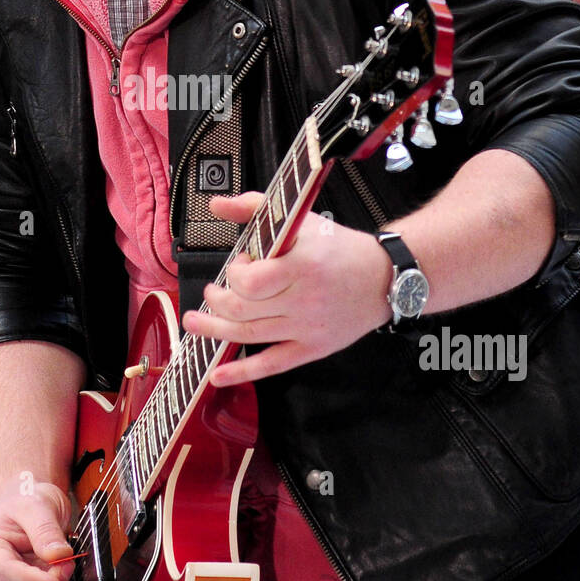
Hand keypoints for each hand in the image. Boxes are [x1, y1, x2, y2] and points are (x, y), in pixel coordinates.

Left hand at [181, 191, 390, 384]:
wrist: (384, 278)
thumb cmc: (340, 248)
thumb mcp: (301, 220)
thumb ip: (254, 208)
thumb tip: (217, 205)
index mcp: (302, 266)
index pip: (252, 282)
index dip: (235, 274)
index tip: (240, 264)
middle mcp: (304, 300)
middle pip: (244, 310)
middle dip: (218, 301)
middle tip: (213, 292)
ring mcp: (307, 328)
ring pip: (250, 335)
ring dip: (215, 331)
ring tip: (195, 323)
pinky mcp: (312, 348)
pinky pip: (272, 364)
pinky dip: (242, 372)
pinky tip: (218, 375)